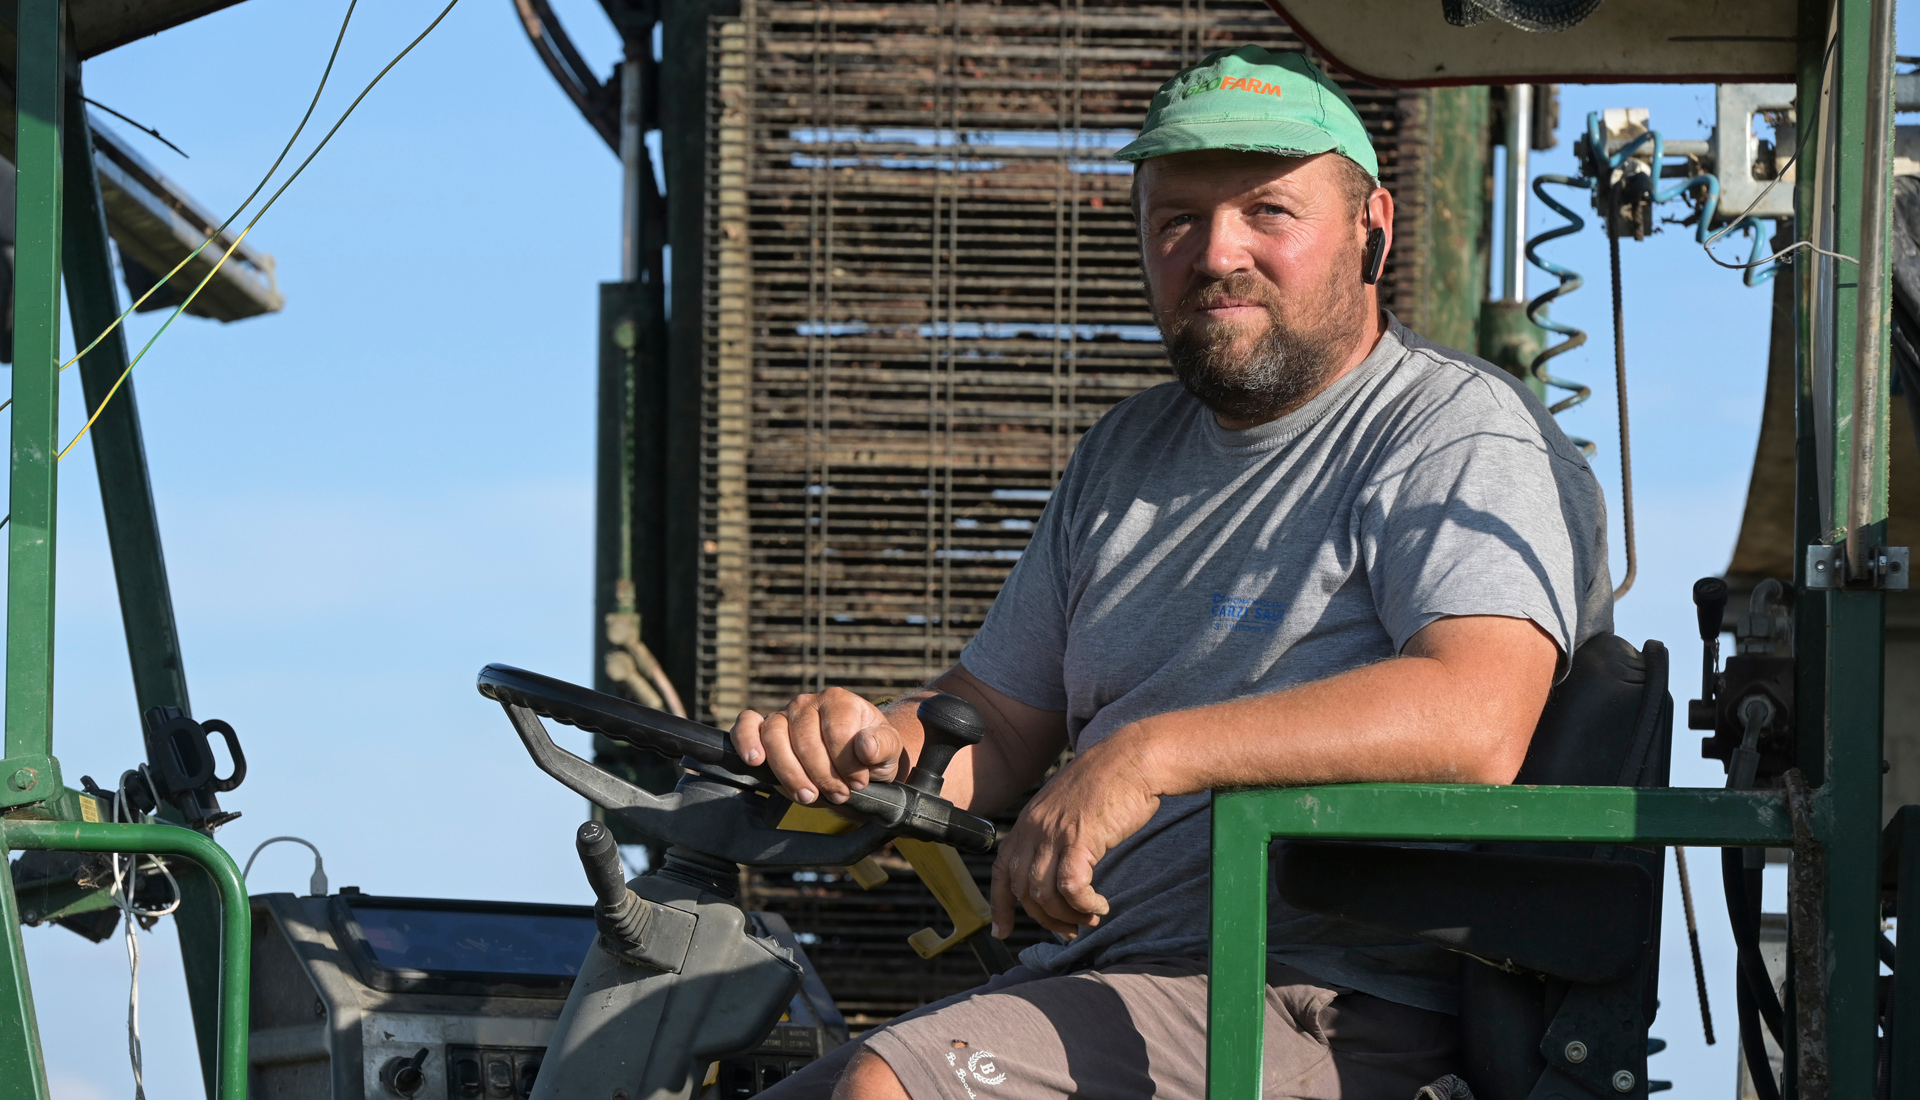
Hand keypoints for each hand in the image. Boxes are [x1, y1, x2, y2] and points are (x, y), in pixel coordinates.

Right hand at [731, 687, 905, 804]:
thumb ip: (883, 746)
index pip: (836, 731)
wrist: (856, 762)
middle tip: (839, 795)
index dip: (847, 763)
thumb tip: (865, 747)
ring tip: (808, 796)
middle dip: (822, 775)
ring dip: (791, 773)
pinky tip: (755, 760)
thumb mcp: (889, 751)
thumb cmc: (871, 754)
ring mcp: (783, 714)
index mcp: (839, 700)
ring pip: (775, 738)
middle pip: (805, 740)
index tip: (858, 783)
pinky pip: (746, 725)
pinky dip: (745, 740)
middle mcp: (808, 703)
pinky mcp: (764, 728)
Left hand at [990, 728, 1160, 939]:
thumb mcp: (1069, 807)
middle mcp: (1034, 828)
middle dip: (1044, 919)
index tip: (1003, 932)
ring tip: (1089, 918)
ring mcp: (1054, 833)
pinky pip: (1071, 888)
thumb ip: (1055, 834)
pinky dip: (1084, 905)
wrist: (1133, 758)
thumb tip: (1058, 869)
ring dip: (1067, 916)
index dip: (1000, 905)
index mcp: (1028, 821)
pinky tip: (1100, 906)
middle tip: (1069, 930)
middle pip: (1023, 890)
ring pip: (1044, 894)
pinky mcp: (1079, 838)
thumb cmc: (1110, 782)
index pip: (1001, 870)